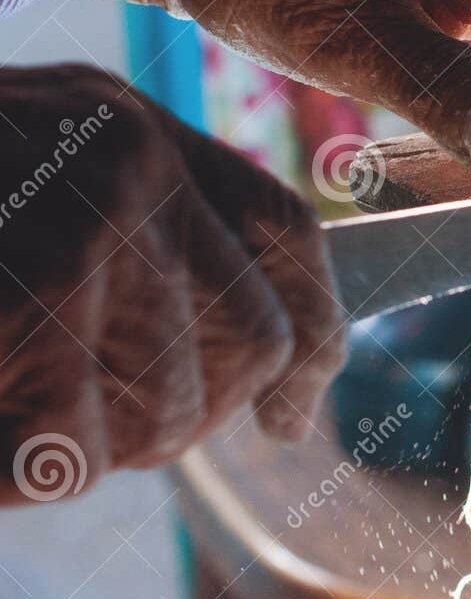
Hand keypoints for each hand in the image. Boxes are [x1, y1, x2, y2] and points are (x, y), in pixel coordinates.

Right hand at [0, 66, 343, 502]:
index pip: (283, 234)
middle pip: (247, 346)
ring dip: (74, 451)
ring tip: (1, 406)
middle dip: (176, 420)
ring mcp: (79, 230)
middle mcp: (126, 161)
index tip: (290, 416)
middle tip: (67, 429)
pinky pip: (64, 452)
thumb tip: (272, 385)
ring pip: (161, 417)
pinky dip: (8, 474)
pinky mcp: (30, 304)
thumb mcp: (20, 188)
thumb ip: (130, 252)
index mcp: (125, 124)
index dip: (311, 336)